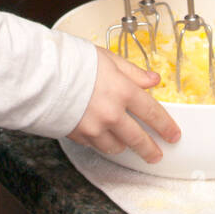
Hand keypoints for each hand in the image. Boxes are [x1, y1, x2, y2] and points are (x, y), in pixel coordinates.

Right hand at [67, 47, 180, 164]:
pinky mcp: (78, 136)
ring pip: (116, 147)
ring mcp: (95, 128)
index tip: (173, 134)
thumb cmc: (72, 62)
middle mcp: (112, 114)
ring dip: (124, 146)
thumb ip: (132, 72)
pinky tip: (102, 137)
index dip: (166, 126)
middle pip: (138, 139)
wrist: (41, 75)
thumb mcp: (108, 58)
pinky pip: (96, 146)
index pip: (152, 113)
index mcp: (123, 91)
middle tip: (156, 155)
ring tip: (127, 145)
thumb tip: (152, 80)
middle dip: (150, 149)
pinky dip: (101, 143)